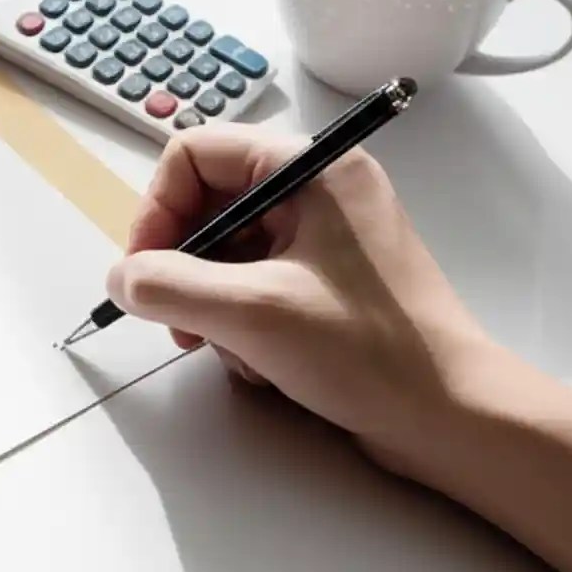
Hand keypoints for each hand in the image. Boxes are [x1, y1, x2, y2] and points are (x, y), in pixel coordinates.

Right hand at [106, 123, 489, 468]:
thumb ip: (169, 285)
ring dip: (211, 304)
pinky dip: (241, 322)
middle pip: (208, 205)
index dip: (157, 209)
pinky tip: (263, 361)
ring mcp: (323, 237)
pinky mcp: (324, 281)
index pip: (196, 153)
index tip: (144, 269)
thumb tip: (121, 277)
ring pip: (225, 252)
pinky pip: (252, 283)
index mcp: (311, 169)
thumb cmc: (369, 351)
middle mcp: (317, 191)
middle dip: (183, 267)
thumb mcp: (251, 312)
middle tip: (176, 318)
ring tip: (231, 348)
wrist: (450, 418)